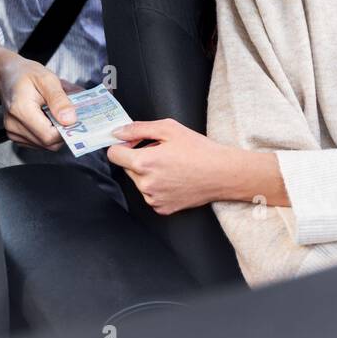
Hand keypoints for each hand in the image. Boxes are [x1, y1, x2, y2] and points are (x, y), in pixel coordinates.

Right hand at [0, 55, 76, 149]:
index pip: (49, 136)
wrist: (8, 76)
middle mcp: (13, 125)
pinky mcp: (16, 136)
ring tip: (54, 114)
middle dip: (62, 131)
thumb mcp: (48, 79)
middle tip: (67, 114)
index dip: (65, 130)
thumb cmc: (26, 75)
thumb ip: (59, 100)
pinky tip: (46, 118)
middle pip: (48, 143)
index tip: (74, 118)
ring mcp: (13, 132)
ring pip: (44, 145)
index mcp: (21, 110)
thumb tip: (70, 119)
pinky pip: (38, 143)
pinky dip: (47, 133)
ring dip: (55, 132)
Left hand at [107, 119, 237, 214]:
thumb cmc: (200, 150)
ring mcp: (153, 198)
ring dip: (148, 173)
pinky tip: (174, 179)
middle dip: (139, 158)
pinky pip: (151, 194)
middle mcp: (145, 184)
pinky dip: (158, 186)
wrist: (222, 173)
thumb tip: (118, 132)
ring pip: (139, 182)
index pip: (114, 154)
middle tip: (162, 152)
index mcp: (144, 162)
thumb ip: (138, 128)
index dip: (123, 145)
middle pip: (127, 167)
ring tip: (171, 166)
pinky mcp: (162, 208)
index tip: (134, 143)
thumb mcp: (169, 129)